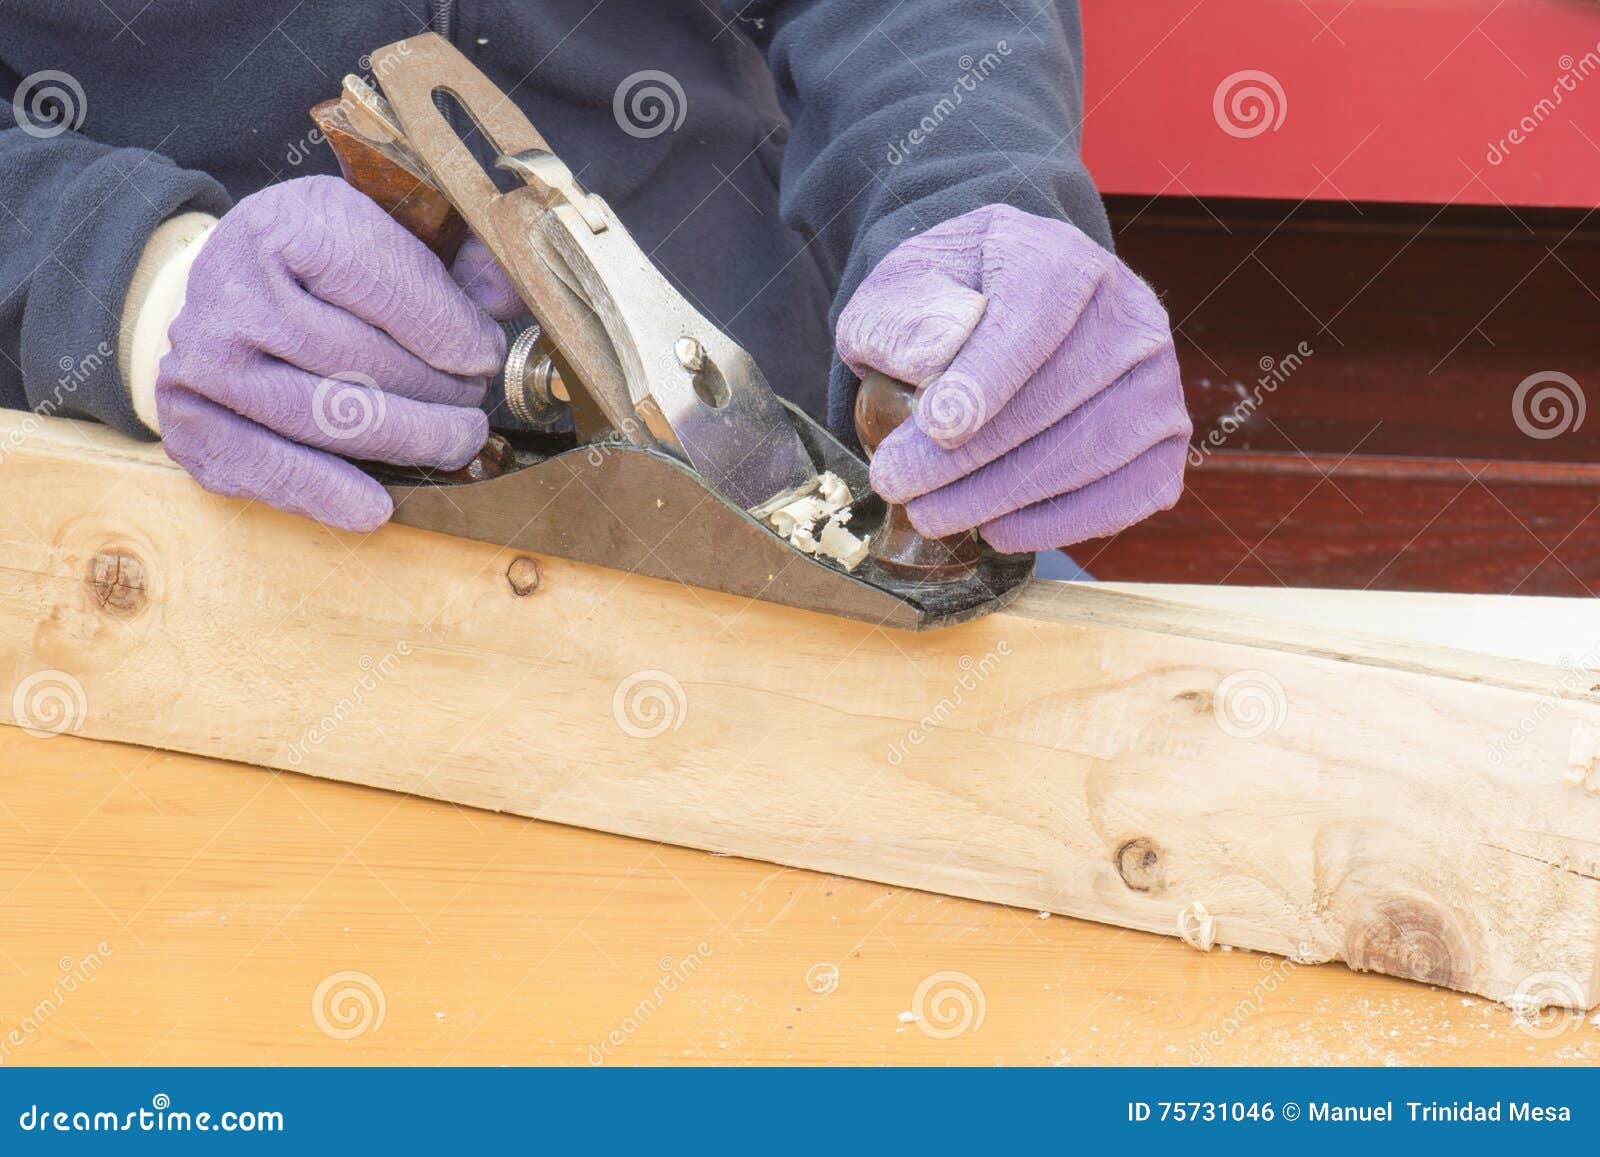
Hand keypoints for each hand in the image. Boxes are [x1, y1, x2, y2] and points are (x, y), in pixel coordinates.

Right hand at [156, 175, 508, 531]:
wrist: (230, 288)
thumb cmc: (330, 266)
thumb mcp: (392, 228)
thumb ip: (460, 253)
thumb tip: (515, 290)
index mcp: (288, 223)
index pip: (390, 288)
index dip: (455, 333)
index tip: (484, 356)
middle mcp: (234, 286)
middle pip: (365, 362)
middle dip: (439, 392)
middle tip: (472, 402)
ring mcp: (203, 357)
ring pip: (329, 419)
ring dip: (407, 441)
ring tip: (454, 441)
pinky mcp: (187, 418)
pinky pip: (267, 468)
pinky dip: (325, 493)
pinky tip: (374, 505)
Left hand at [836, 204, 1190, 552]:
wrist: (995, 318)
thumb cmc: (944, 309)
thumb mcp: (897, 291)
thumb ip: (900, 318)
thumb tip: (931, 360)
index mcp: (1060, 259)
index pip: (1035, 317)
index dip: (986, 378)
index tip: (933, 426)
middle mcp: (1127, 312)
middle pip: (1058, 396)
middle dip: (970, 456)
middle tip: (898, 484)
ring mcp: (1157, 378)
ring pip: (1092, 450)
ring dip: (1003, 496)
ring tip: (930, 513)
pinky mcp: (1166, 439)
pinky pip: (1129, 493)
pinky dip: (1061, 523)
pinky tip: (996, 528)